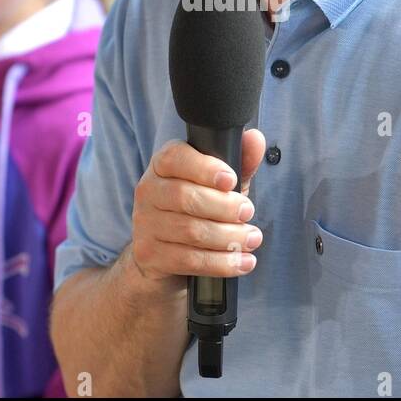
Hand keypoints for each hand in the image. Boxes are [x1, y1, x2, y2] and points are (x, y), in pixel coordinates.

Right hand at [127, 128, 265, 286]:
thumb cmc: (198, 210)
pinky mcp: (149, 254)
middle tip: (249, 212)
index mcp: (163, 165)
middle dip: (224, 207)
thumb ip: (239, 162)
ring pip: (190, 231)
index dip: (204, 168)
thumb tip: (255, 138)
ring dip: (229, 237)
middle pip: (186, 197)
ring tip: (252, 239)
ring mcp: (145, 224)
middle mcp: (148, 190)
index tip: (231, 180)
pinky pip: (189, 259)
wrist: (164, 256)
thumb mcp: (220, 185)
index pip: (175, 158)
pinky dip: (221, 263)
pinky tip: (242, 263)